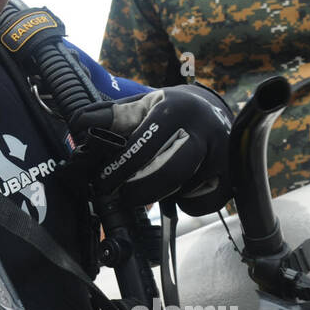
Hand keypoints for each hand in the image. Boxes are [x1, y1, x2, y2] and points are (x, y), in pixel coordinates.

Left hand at [68, 84, 232, 215]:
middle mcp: (205, 131)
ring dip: (160, 193)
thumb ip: (111, 115)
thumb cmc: (168, 110)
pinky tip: (179, 187)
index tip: (103, 182)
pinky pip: (200, 205)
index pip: (143, 146)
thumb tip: (78, 125)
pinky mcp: (232, 179)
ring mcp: (223, 156)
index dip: (118, 168)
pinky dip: (184, 203)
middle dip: (138, 190)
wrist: (214, 110)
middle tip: (121, 196)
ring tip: (149, 184)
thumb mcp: (142, 104)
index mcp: (176, 109)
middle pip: (168, 174)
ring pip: (182, 190)